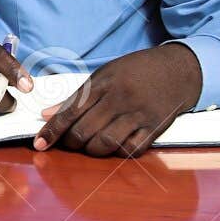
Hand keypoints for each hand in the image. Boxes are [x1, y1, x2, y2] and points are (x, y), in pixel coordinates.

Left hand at [33, 44, 202, 156]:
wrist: (181, 67)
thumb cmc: (137, 70)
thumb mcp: (105, 74)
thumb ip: (77, 96)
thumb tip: (46, 114)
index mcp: (103, 83)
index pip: (69, 111)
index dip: (52, 130)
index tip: (39, 144)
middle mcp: (119, 98)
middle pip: (85, 130)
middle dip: (70, 142)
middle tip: (69, 143)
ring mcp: (139, 114)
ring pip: (106, 143)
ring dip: (92, 150)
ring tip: (90, 146)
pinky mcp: (156, 126)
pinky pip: (132, 149)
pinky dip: (118, 153)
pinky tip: (114, 148)